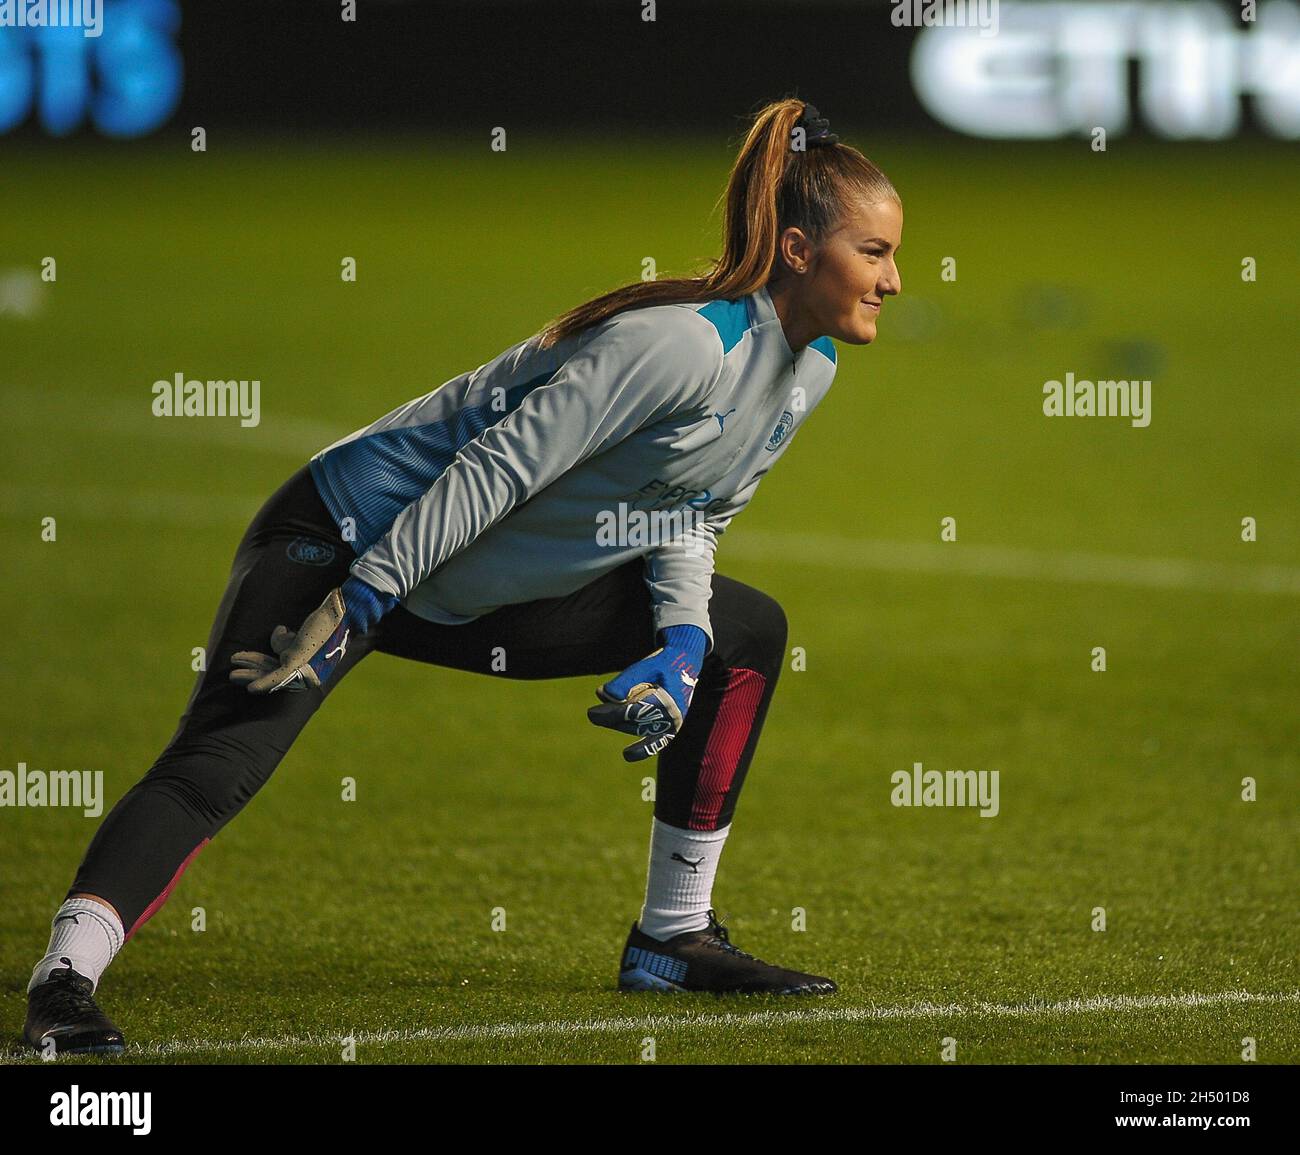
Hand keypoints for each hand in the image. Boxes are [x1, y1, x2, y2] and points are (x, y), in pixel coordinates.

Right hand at [230, 577, 396, 693]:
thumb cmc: (326, 623)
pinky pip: (279, 675)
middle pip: (272, 672)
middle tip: (232, 675)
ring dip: (251, 676)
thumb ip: (286, 641)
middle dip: (251, 673)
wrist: (341, 614)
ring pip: (272, 673)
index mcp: (306, 665)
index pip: (277, 666)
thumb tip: (278, 633)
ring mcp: (304, 667)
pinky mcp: (300, 662)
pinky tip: (251, 689)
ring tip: (233, 676)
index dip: (258, 664)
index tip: (240, 659)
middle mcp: (306, 671)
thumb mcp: (300, 636)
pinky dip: (265, 683)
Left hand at [587, 624, 706, 761]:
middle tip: (592, 714)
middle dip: (611, 718)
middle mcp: (671, 717)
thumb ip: (625, 680)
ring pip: (638, 729)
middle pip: (633, 723)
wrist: (685, 663)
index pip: (632, 712)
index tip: (592, 714)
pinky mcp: (670, 728)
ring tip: (600, 713)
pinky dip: (642, 746)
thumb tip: (603, 694)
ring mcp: (671, 724)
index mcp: (668, 702)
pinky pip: (654, 741)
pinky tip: (628, 754)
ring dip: (619, 722)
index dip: (610, 714)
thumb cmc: (663, 664)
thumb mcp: (645, 666)